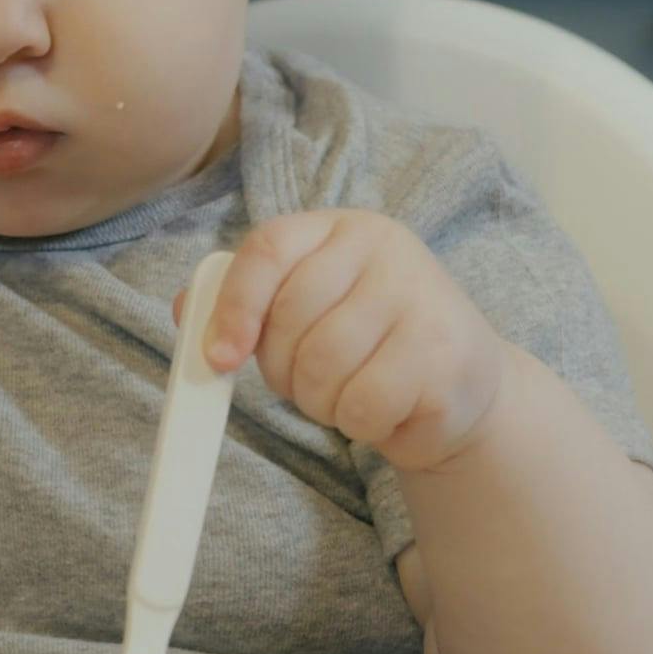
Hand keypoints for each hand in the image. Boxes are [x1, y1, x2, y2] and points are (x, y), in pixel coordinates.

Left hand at [203, 210, 511, 473]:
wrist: (464, 385)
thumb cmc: (373, 344)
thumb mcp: (311, 309)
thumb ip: (249, 303)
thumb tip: (188, 310)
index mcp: (344, 229)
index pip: (268, 249)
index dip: (235, 306)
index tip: (220, 358)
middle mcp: (388, 251)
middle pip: (290, 321)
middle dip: (285, 371)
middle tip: (312, 381)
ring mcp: (422, 300)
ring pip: (322, 369)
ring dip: (323, 402)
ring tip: (356, 391)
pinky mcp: (445, 358)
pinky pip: (362, 406)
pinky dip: (361, 424)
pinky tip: (389, 409)